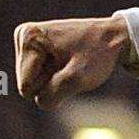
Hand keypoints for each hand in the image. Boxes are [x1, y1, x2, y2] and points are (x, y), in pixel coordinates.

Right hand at [13, 15, 131, 109]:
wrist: (114, 37)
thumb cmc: (98, 54)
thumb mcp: (77, 78)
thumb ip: (52, 95)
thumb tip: (40, 100)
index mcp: (28, 37)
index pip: (27, 86)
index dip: (52, 84)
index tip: (71, 64)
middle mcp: (23, 37)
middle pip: (28, 86)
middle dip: (52, 82)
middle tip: (73, 65)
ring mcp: (28, 44)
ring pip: (34, 85)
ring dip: (55, 80)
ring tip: (72, 62)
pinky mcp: (35, 51)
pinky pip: (39, 80)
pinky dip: (56, 77)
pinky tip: (68, 63)